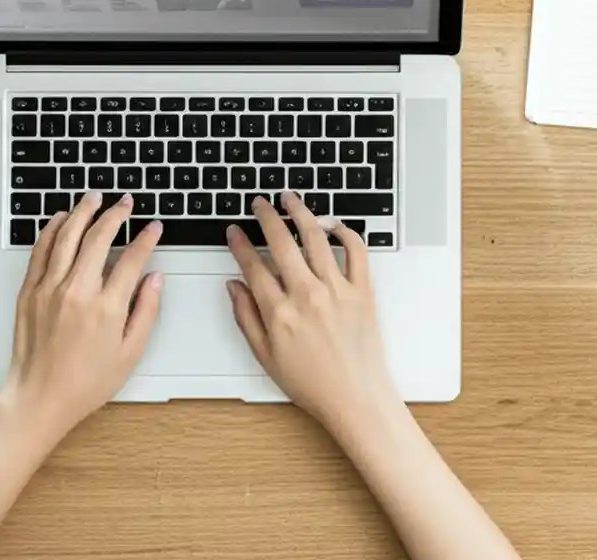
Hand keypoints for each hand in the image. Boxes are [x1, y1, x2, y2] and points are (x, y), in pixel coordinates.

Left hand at [0, 192, 164, 437]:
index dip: (146, 238)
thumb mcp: (131, 352)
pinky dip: (51, 229)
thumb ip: (147, 311)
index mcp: (106, 308)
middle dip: (115, 214)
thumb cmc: (85, 383)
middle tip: (125, 202)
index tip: (154, 228)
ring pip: (66, 236)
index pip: (131, 259)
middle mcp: (76, 292)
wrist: (39, 398)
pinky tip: (61, 219)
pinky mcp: (28, 292)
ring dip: (82, 212)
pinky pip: (40, 251)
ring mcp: (48, 289)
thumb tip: (155, 279)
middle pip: (98, 238)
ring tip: (94, 198)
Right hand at [225, 192, 396, 427]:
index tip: (234, 232)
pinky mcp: (362, 291)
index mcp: (279, 313)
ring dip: (301, 212)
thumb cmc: (312, 383)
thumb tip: (234, 287)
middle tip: (259, 203)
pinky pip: (356, 251)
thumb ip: (246, 318)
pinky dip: (345, 232)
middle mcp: (307, 295)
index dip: (240, 244)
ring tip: (290, 199)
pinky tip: (333, 225)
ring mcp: (337, 290)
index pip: (253, 266)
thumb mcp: (265, 356)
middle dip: (266, 216)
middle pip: (282, 242)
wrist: (355, 397)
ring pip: (316, 237)